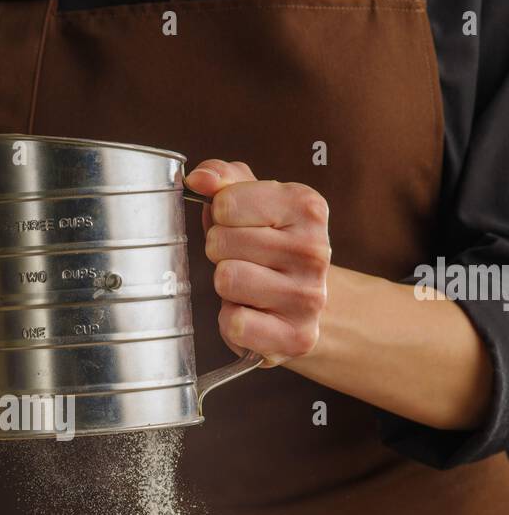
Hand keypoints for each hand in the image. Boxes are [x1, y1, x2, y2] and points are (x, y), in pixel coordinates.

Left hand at [186, 159, 330, 363]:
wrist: (308, 306)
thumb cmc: (270, 248)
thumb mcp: (252, 203)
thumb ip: (223, 179)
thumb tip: (199, 178)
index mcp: (306, 207)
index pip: (225, 202)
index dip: (220, 217)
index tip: (240, 228)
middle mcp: (314, 250)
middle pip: (220, 241)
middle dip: (221, 253)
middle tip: (243, 261)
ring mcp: (308, 296)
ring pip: (226, 279)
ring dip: (226, 287)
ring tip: (247, 288)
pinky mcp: (296, 337)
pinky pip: (235, 322)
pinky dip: (232, 321)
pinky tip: (252, 314)